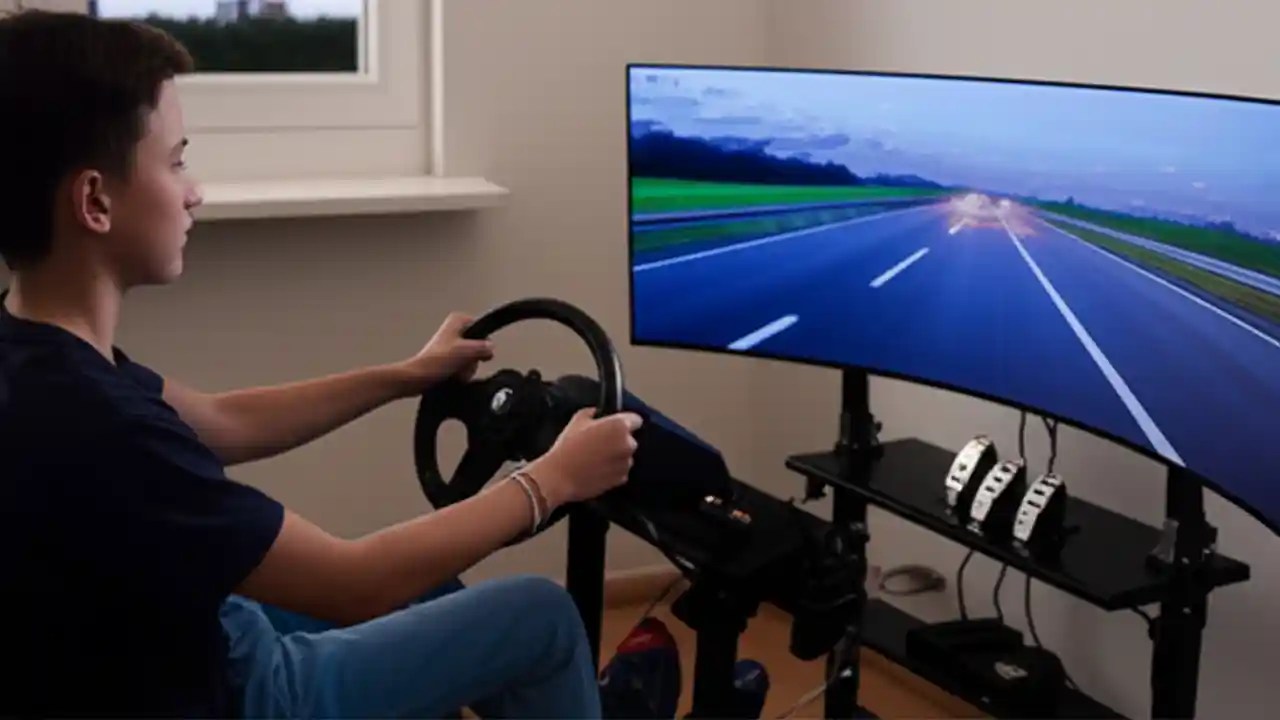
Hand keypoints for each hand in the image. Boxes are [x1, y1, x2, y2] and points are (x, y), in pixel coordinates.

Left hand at [398, 313, 494, 394]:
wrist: (418, 378)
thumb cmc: (437, 361)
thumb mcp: (467, 350)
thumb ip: (484, 347)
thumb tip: (490, 348)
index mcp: (457, 321)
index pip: (483, 328)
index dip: (483, 342)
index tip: (479, 351)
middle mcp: (453, 330)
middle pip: (478, 346)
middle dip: (473, 359)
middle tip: (463, 362)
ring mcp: (450, 346)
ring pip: (471, 358)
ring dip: (467, 368)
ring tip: (456, 371)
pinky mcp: (447, 360)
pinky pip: (463, 367)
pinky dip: (461, 374)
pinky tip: (454, 377)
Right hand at [525, 408, 643, 509]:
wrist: (560, 477)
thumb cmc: (568, 445)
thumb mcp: (576, 421)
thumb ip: (591, 413)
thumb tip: (597, 413)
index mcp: (620, 426)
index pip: (636, 420)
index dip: (625, 421)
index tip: (614, 425)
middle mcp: (628, 444)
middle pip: (629, 439)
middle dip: (619, 440)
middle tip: (601, 443)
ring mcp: (626, 463)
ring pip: (625, 456)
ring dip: (617, 455)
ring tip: (597, 459)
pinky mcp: (621, 479)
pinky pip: (621, 470)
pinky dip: (613, 469)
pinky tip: (597, 470)